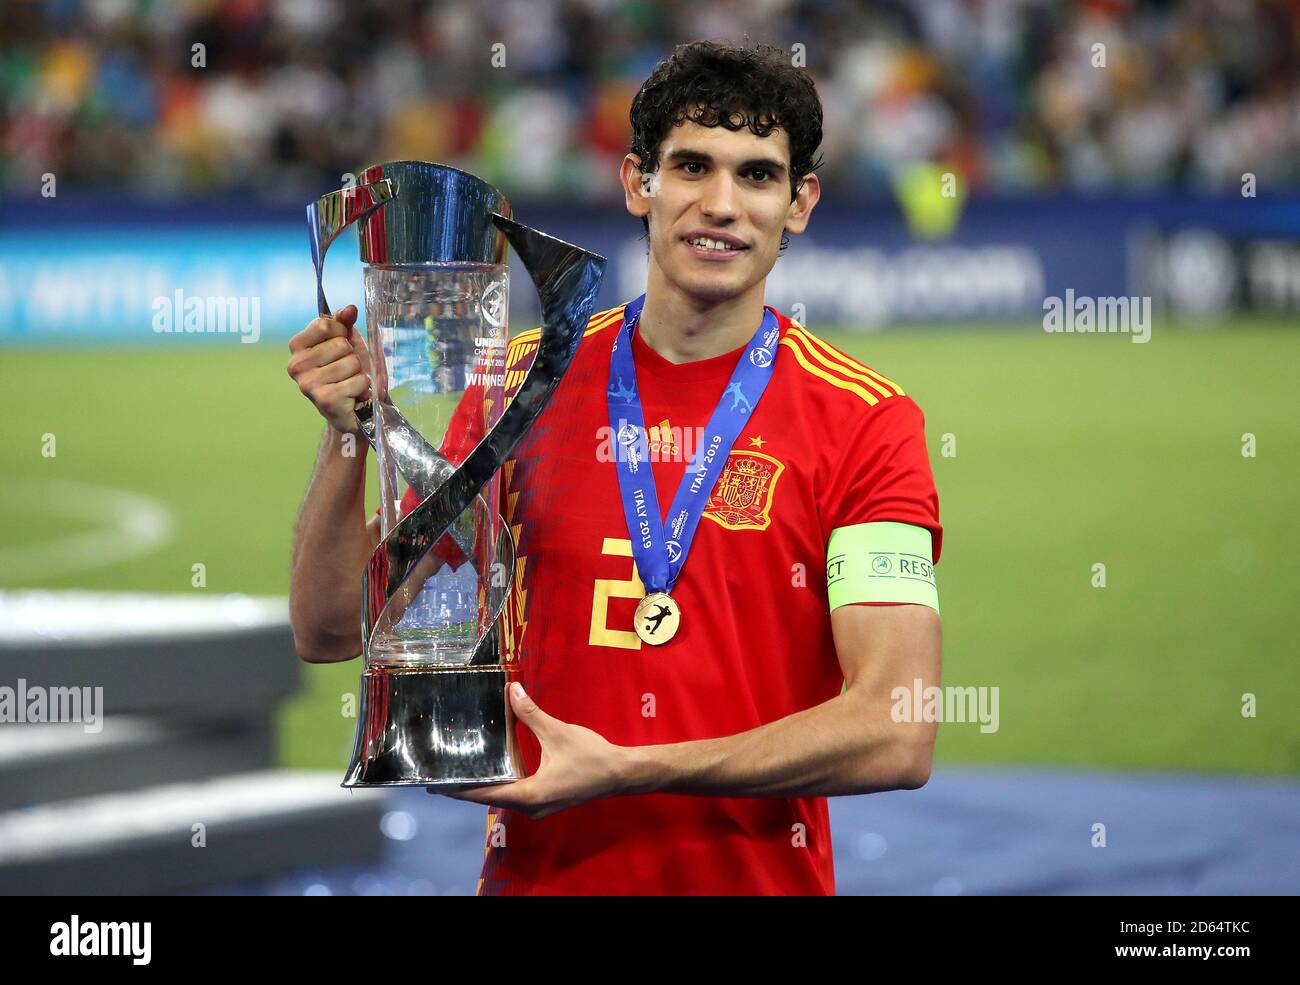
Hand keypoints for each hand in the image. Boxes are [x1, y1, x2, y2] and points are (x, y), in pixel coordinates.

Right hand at [287, 304, 372, 434]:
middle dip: (352, 357)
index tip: (341, 347)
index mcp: (297, 347)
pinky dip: (363, 388)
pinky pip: (358, 381)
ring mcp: (308, 384)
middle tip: (346, 372)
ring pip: (352, 363)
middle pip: (340, 344)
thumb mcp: (347, 343)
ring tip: (350, 384)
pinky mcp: (325, 399)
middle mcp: (296, 365)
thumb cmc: (348, 374)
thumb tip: (350, 309)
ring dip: (358, 374)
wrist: (355, 410)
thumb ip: (345, 323)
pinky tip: (353, 396)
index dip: (342, 333)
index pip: (326, 323)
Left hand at [433, 683, 635, 818]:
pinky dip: (503, 783)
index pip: (484, 794)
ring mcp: (539, 806)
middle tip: (444, 772)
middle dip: (468, 787)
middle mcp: (530, 806)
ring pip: (504, 797)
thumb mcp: (557, 732)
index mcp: (529, 794)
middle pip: (490, 798)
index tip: (435, 785)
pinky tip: (497, 768)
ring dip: (486, 785)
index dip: (458, 789)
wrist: (621, 774)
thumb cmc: (590, 756)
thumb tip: (512, 690)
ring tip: (465, 769)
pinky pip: (517, 794)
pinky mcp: (547, 800)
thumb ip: (531, 714)